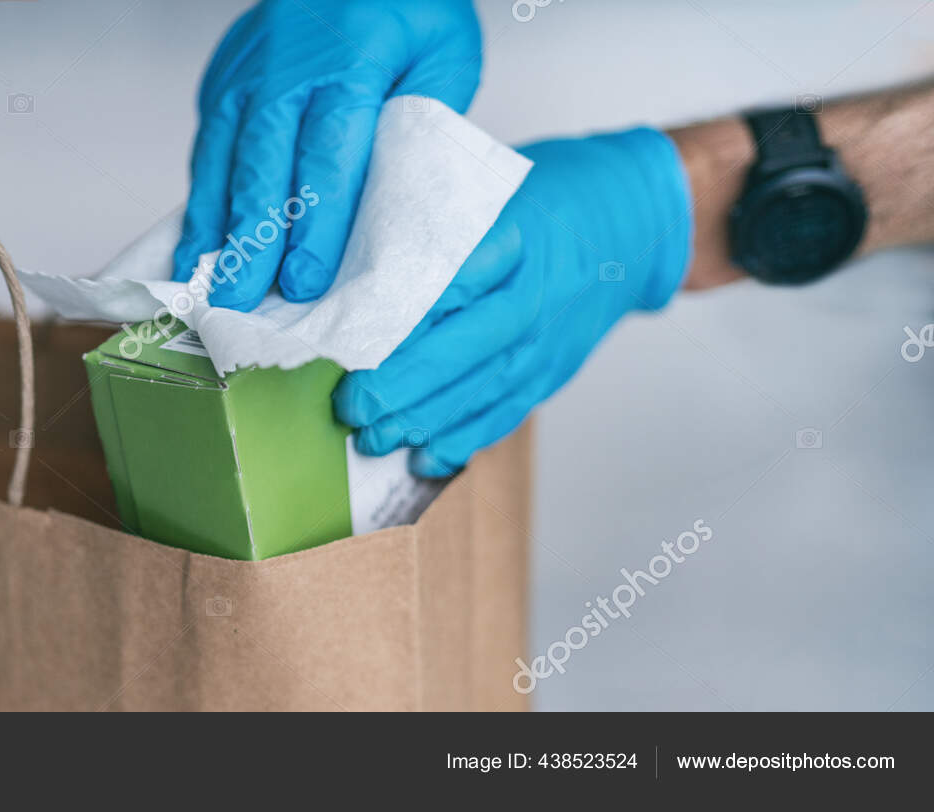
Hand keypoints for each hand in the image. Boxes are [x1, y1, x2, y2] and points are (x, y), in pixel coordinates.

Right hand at [173, 0, 481, 310]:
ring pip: (221, 159)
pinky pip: (208, 145)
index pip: (327, 156)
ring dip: (210, 225)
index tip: (303, 281)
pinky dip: (203, 195)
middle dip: (249, 242)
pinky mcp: (222, 76)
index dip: (313, 224)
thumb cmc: (409, 11)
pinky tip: (198, 239)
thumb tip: (394, 211)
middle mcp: (286, 69)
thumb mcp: (444, 57)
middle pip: (262, 167)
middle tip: (238, 302)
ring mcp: (245, 71)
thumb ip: (423, 128)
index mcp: (352, 63)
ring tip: (198, 282)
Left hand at [334, 127, 693, 476]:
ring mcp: (545, 341)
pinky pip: (504, 413)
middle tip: (351, 405)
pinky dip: (462, 441)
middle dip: (398, 386)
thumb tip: (356, 268)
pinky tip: (423, 459)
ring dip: (421, 423)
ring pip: (477, 393)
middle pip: (458, 350)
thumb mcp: (492, 187)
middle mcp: (532, 296)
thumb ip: (434, 222)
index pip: (444, 285)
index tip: (348, 343)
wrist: (631, 222)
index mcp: (511, 238)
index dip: (393, 321)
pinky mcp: (551, 372)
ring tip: (371, 438)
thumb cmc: (547, 198)